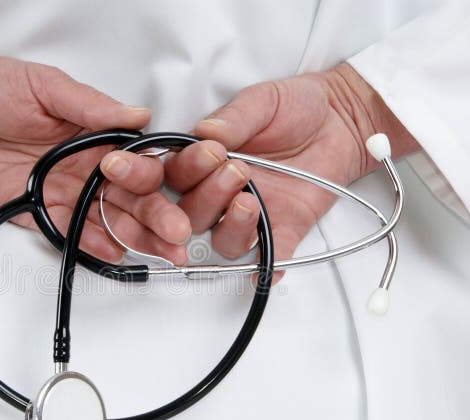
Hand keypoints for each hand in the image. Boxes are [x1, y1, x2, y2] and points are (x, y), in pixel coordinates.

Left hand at [0, 53, 191, 264]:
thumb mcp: (47, 87)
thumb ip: (92, 106)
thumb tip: (138, 115)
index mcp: (98, 136)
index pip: (139, 159)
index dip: (155, 174)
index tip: (164, 185)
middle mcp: (89, 167)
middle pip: (134, 197)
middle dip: (158, 216)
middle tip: (177, 232)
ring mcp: (68, 192)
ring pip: (111, 221)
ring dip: (138, 238)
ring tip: (162, 252)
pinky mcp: (42, 212)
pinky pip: (73, 233)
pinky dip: (94, 246)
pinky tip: (117, 254)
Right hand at [100, 63, 418, 277]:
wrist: (342, 120)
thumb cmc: (296, 107)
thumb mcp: (263, 101)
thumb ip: (234, 118)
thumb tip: (205, 132)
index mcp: (200, 161)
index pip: (165, 175)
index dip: (144, 175)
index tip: (127, 166)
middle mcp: (215, 193)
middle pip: (187, 211)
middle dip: (198, 196)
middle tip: (225, 169)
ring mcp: (245, 215)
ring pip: (217, 237)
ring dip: (228, 221)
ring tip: (248, 194)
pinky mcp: (279, 230)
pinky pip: (265, 258)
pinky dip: (265, 267)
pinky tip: (269, 264)